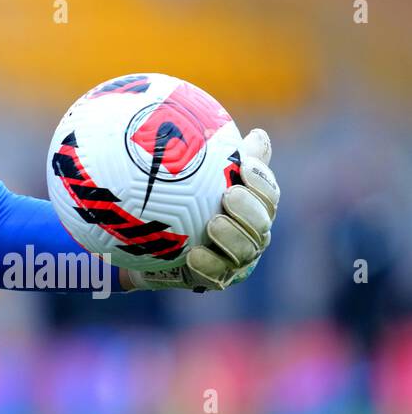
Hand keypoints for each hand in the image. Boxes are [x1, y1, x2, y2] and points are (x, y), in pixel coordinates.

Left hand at [124, 128, 278, 291]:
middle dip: (251, 209)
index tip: (245, 164)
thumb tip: (258, 133)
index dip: (261, 178)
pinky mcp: (214, 280)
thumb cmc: (176, 199)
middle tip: (229, 195)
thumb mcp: (189, 174)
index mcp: (251, 205)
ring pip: (245, 251)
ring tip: (213, 223)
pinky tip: (192, 255)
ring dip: (231, 237)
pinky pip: (216, 276)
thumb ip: (216, 154)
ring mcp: (235, 259)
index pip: (267, 191)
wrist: (147, 241)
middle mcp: (250, 233)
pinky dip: (207, 265)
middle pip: (262, 223)